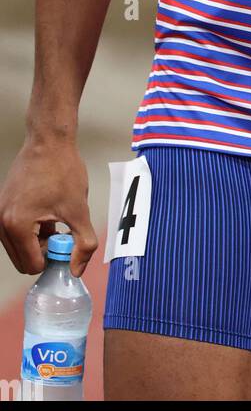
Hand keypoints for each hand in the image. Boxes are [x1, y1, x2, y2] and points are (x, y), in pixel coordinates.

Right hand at [0, 137, 97, 276]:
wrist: (49, 141)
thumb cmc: (62, 170)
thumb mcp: (79, 210)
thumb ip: (83, 243)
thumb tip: (76, 269)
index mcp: (17, 226)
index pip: (32, 266)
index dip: (54, 259)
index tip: (67, 241)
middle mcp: (1, 223)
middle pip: (22, 261)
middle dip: (44, 253)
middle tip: (63, 232)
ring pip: (19, 248)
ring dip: (38, 242)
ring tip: (57, 221)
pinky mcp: (2, 207)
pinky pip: (15, 233)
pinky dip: (32, 231)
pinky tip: (48, 214)